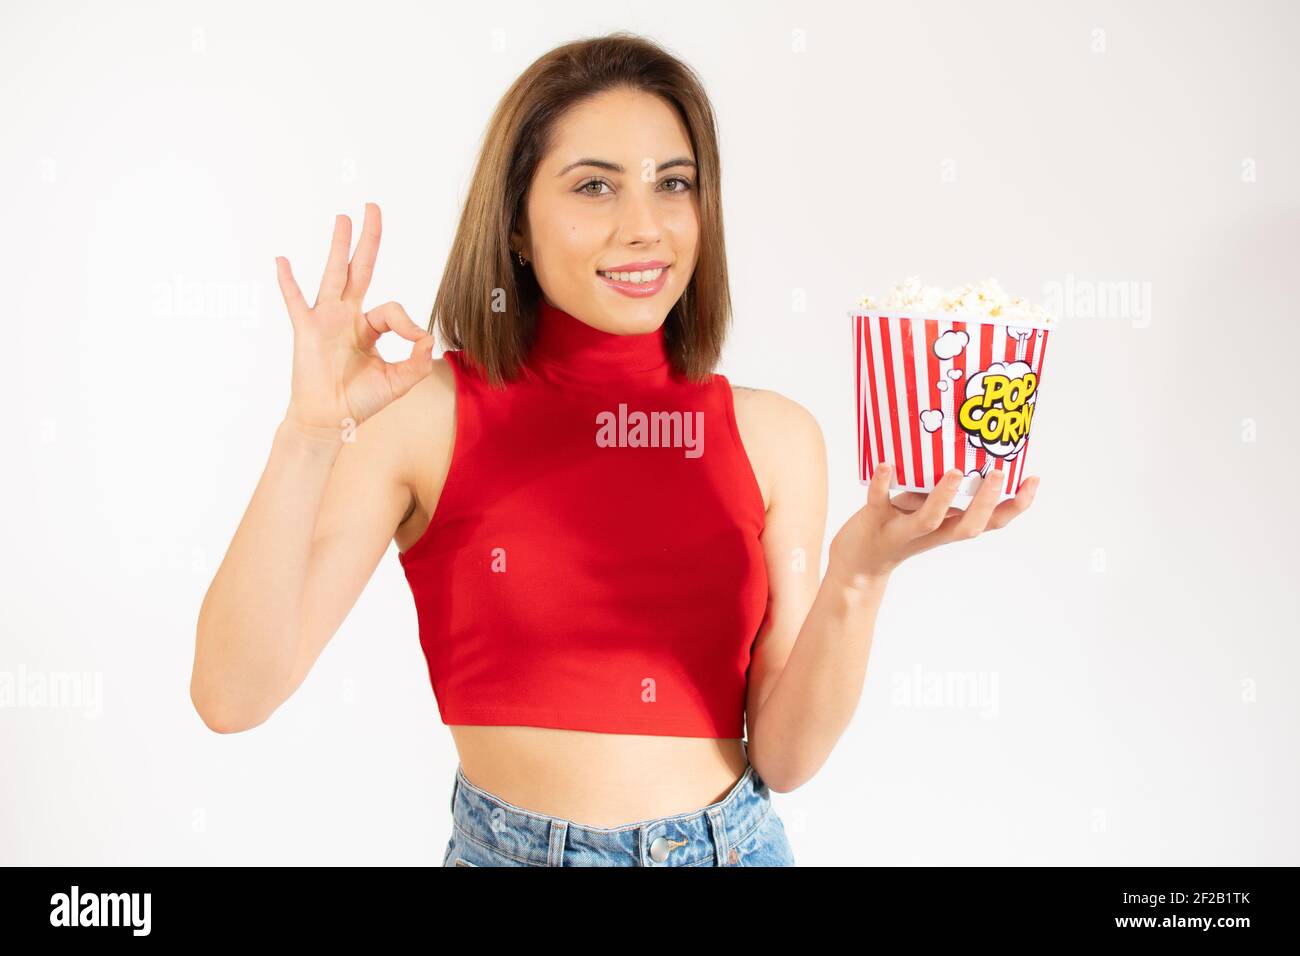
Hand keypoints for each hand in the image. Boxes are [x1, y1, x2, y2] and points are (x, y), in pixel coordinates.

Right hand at [275, 202, 435, 436]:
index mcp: (369, 328)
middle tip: (372, 207)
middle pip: (360, 270)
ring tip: (343, 218)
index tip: (416, 339)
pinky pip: (296, 301)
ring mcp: (325, 321)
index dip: (406, 322)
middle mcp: (347, 317)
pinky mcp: (306, 331)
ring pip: (333, 275)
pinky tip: (281, 260)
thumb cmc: (360, 401)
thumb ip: (417, 361)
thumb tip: (429, 339)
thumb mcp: (399, 382)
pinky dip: (288, 282)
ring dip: (338, 246)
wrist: (329, 420)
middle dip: (368, 240)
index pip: (392, 309)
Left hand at [827, 464, 1038, 590]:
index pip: (991, 522)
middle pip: (968, 526)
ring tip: (956, 473)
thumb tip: (959, 449)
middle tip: (1001, 473)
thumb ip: (939, 489)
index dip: (1015, 505)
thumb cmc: (896, 528)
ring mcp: (902, 531)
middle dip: (988, 502)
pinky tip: (887, 465)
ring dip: (944, 497)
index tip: (1033, 480)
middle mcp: (932, 533)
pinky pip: (879, 503)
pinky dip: (882, 484)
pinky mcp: (873, 523)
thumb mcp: (924, 509)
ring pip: (929, 520)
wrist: (857, 564)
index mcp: (949, 529)